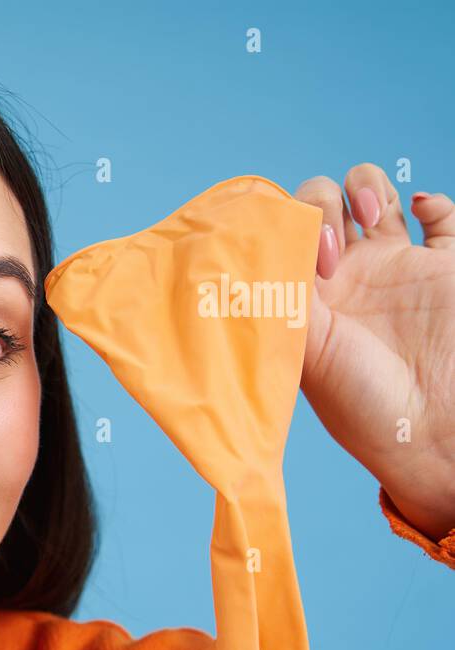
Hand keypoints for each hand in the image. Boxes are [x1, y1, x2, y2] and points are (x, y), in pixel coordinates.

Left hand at [296, 164, 454, 541]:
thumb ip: (279, 301)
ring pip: (371, 191)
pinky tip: (420, 212)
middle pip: (320, 201)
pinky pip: (439, 212)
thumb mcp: (304, 354)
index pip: (278, 234)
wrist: (433, 433)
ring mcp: (394, 264)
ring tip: (372, 217)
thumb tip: (243, 261)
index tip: (290, 253)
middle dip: (319, 205)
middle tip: (328, 251)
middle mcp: (344, 274)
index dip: (280, 225)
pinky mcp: (445, 265)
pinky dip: (431, 200)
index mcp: (303, 295)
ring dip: (365, 186)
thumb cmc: (364, 408)